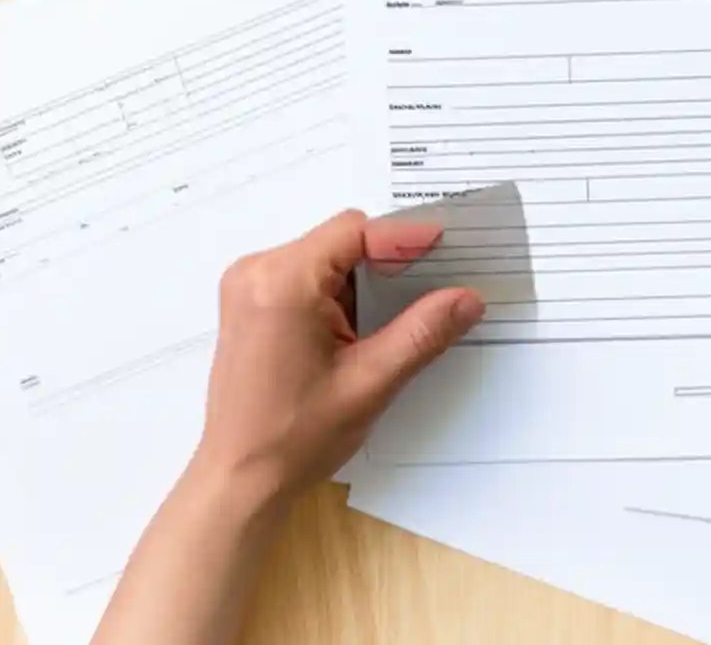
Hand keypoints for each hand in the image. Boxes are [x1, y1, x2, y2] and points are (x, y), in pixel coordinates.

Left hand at [195, 209, 484, 501]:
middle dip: (388, 263)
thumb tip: (468, 298)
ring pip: (326, 260)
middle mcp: (257, 272)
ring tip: (398, 321)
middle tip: (433, 291)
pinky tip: (362, 332)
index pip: (354, 232)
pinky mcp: (250, 305)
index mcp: (282, 281)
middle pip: (340, 241)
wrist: (241, 478)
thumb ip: (422, 332)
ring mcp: (248, 287)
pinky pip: (306, 279)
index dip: (405, 237)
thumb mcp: (371, 382)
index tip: (449, 247)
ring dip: (364, 283)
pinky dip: (340, 295)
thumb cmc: (297, 437)